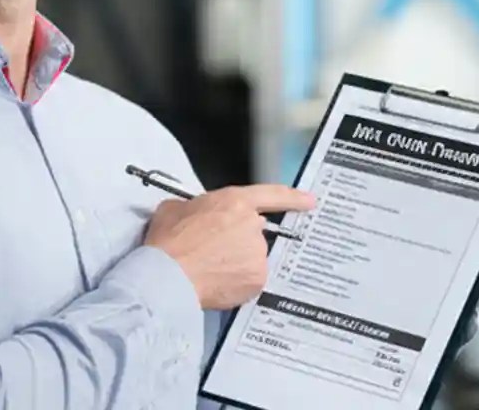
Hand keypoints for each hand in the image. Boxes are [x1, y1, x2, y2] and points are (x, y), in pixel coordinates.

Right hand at [144, 184, 315, 309]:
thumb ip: (195, 207)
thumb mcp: (176, 208)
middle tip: (213, 253)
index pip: (271, 195)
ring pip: (252, 259)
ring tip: (209, 270)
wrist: (168, 276)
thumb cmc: (169, 241)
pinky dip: (237, 283)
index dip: (293, 198)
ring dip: (237, 263)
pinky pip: (250, 280)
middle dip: (239, 242)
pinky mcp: (257, 279)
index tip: (310, 201)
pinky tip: (216, 283)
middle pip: (254, 233)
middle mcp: (253, 226)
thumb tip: (195, 214)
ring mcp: (257, 254)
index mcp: (235, 202)